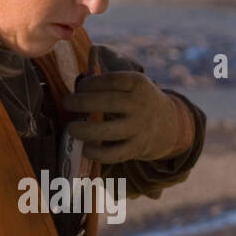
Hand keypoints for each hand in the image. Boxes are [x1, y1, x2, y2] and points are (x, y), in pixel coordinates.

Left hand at [61, 72, 191, 163]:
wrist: (168, 124)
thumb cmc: (137, 100)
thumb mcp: (131, 84)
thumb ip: (108, 81)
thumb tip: (77, 82)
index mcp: (137, 83)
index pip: (110, 81)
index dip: (89, 83)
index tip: (79, 87)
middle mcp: (140, 104)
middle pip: (107, 103)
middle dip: (81, 103)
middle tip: (67, 103)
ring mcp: (139, 128)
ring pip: (107, 130)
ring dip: (84, 130)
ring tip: (70, 129)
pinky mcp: (136, 148)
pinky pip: (113, 154)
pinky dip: (96, 153)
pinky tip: (84, 148)